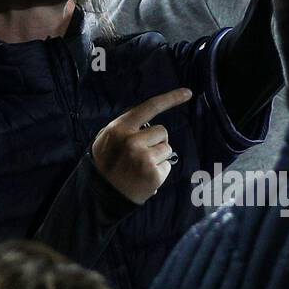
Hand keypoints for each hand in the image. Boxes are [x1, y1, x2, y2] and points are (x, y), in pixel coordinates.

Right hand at [92, 89, 192, 204]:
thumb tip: (146, 121)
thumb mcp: (106, 139)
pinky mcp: (153, 174)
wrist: (101, 195)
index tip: (188, 93)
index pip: (149, 107)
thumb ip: (124, 127)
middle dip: (156, 141)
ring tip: (141, 167)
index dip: (170, 98)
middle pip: (162, 131)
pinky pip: (167, 165)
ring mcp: (144, 157)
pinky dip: (160, 172)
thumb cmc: (105, 164)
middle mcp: (132, 140)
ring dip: (159, 157)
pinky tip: (145, 177)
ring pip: (167, 148)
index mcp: (120, 128)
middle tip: (140, 154)